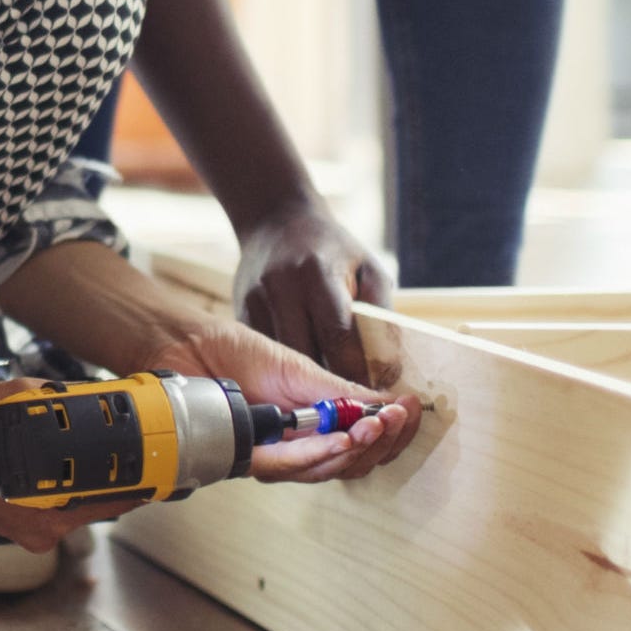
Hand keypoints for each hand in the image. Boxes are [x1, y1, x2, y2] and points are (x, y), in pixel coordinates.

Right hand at [0, 380, 151, 551]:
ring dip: (85, 482)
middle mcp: (41, 529)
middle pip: (99, 505)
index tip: (164, 471)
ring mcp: (25, 531)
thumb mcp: (12, 398)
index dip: (145, 485)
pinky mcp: (11, 527)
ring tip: (91, 453)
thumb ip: (58, 399)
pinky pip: (50, 506)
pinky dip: (57, 486)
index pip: (117, 502)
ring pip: (75, 506)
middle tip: (131, 452)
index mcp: (47, 508)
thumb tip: (94, 395)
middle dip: (114, 478)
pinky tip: (53, 461)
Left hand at [136, 316, 423, 483]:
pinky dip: (317, 453)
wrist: (186, 344)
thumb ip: (341, 392)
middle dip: (378, 444)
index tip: (411, 411)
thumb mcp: (301, 368)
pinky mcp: (244, 457)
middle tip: (395, 421)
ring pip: (323, 469)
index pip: (361, 445)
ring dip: (354, 450)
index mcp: (312, 427)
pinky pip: (287, 465)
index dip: (390, 434)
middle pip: (348, 465)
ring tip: (373, 428)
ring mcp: (270, 456)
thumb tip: (389, 405)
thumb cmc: (237, 352)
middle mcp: (294, 448)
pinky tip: (340, 439)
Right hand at [232, 204, 395, 387]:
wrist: (275, 218)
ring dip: (302, 385)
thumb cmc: (332, 248)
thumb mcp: (367, 267)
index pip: (338, 336)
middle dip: (328, 388)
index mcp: (318, 274)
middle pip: (304, 356)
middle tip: (349, 411)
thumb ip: (382, 313)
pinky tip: (298, 382)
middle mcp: (282, 287)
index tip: (371, 398)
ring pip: (279, 361)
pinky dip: (281, 371)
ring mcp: (255, 300)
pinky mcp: (240, 312)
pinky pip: (262, 354)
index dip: (355, 373)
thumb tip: (390, 368)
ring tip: (325, 401)